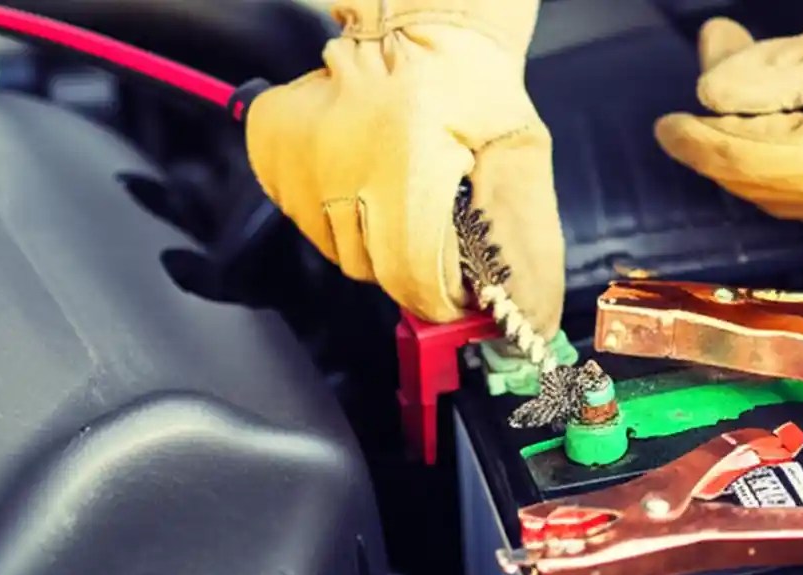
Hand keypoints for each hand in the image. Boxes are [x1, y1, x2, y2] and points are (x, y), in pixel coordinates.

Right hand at [245, 0, 564, 336]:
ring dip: (369, 239)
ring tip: (394, 191)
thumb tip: (533, 317)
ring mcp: (297, 153)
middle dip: (409, 263)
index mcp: (406, 158)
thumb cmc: (468, 85)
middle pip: (372, 268)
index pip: (410, 272)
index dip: (438, 297)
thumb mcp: (518, 152)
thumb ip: (527, 240)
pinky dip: (334, 213)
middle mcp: (340, 158)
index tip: (454, 295)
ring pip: (336, 250)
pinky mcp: (270, 144)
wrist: (412, 24)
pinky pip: (303, 218)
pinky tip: (359, 177)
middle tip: (430, 225)